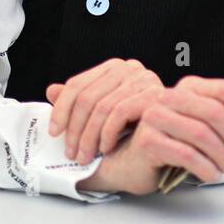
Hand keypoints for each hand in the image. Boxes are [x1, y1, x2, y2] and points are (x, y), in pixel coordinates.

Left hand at [47, 57, 164, 162]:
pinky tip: (106, 147)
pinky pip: (120, 113)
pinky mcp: (155, 95)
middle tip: (71, 152)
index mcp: (114, 67)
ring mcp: (145, 79)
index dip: (60, 110)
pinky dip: (108, 134)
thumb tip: (52, 90)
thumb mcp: (103, 111)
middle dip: (74, 129)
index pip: (77, 84)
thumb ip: (80, 101)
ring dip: (89, 137)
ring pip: (102, 107)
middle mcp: (130, 68)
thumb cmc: (136, 125)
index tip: (54, 132)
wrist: (172, 136)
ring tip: (86, 155)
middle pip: (87, 97)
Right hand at [80, 76, 223, 193]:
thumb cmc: (173, 142)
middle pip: (216, 112)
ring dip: (222, 155)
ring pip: (202, 134)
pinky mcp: (148, 140)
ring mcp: (157, 116)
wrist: (133, 161)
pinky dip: (205, 167)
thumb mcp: (209, 132)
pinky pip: (186, 154)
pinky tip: (212, 174)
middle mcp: (171, 96)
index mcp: (190, 87)